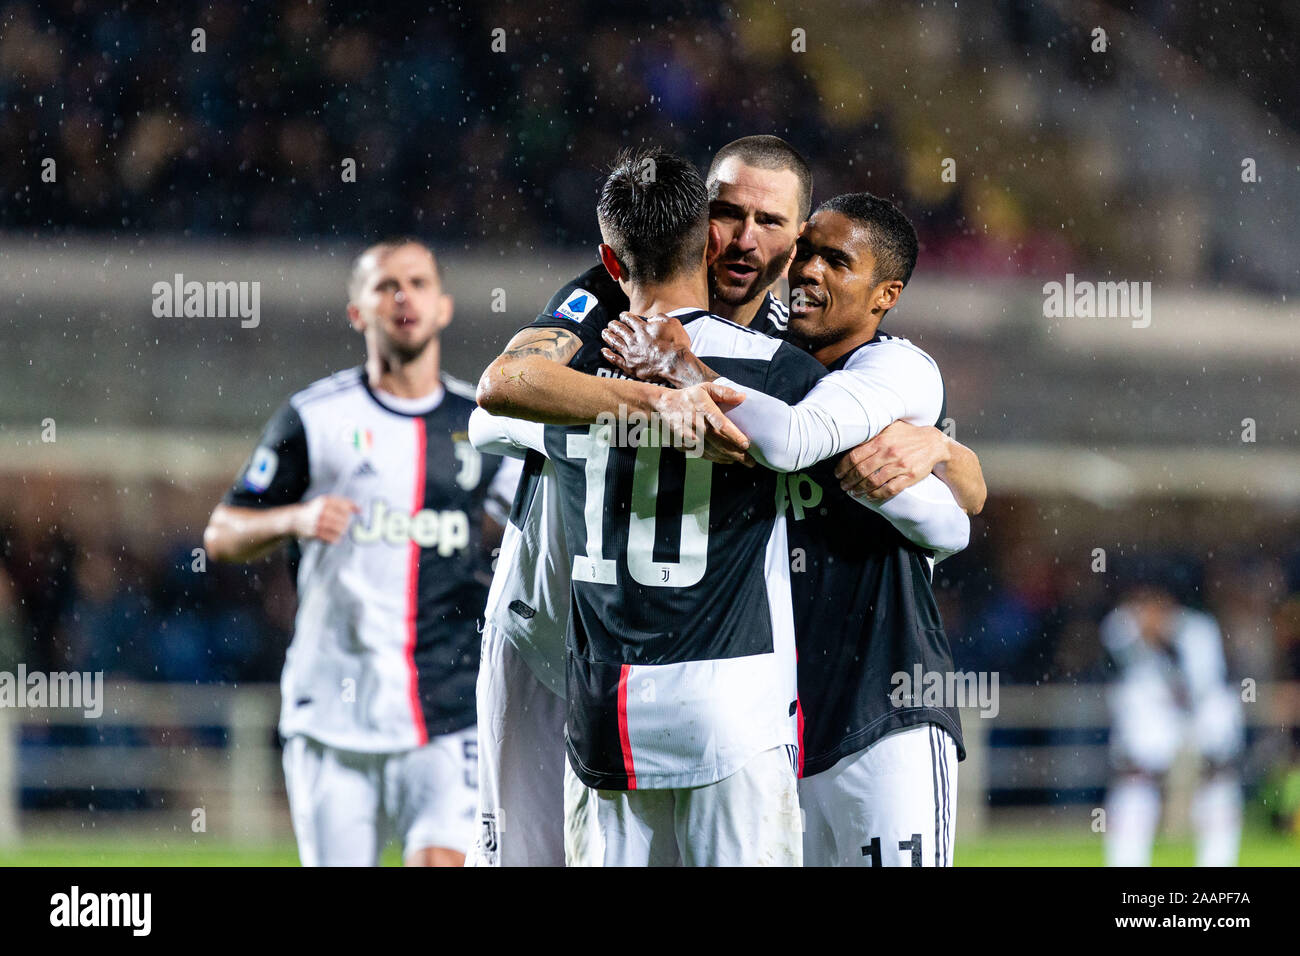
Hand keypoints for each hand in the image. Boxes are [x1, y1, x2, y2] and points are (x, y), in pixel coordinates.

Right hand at [293, 495, 359, 542]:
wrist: (293, 519)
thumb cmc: (314, 511)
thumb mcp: (324, 502)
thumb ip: (341, 504)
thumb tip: (360, 509)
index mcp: (325, 501)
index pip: (345, 504)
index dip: (354, 508)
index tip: (360, 512)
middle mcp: (322, 510)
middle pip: (344, 518)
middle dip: (346, 522)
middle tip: (343, 524)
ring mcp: (318, 522)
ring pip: (340, 529)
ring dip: (342, 531)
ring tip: (338, 531)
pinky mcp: (315, 532)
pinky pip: (332, 538)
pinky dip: (335, 539)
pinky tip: (334, 538)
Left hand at [602, 312, 704, 385]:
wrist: (675, 364)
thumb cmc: (676, 344)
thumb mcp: (673, 323)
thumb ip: (660, 318)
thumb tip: (651, 319)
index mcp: (643, 328)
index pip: (629, 319)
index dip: (624, 316)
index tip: (622, 315)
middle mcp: (634, 339)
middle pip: (619, 329)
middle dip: (614, 325)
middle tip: (611, 324)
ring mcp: (630, 353)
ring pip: (615, 342)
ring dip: (608, 336)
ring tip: (604, 333)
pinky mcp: (630, 367)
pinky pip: (615, 359)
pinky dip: (608, 355)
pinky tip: (603, 351)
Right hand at [652, 381, 751, 465]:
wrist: (661, 407)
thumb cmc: (687, 397)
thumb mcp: (704, 388)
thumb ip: (724, 392)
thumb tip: (743, 397)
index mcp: (703, 410)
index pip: (721, 425)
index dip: (734, 436)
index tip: (746, 444)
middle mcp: (697, 426)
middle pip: (720, 443)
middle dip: (737, 454)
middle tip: (751, 461)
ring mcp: (690, 438)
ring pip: (713, 452)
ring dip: (729, 458)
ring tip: (744, 461)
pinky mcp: (685, 446)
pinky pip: (704, 455)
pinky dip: (717, 459)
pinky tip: (728, 459)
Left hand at [833, 421, 949, 500]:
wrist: (934, 443)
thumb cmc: (908, 435)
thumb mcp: (890, 428)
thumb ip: (873, 432)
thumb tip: (852, 436)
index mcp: (881, 440)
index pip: (855, 456)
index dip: (843, 467)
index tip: (838, 473)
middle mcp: (889, 452)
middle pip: (861, 470)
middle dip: (849, 480)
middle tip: (843, 485)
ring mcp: (899, 465)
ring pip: (873, 481)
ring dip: (860, 489)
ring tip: (853, 492)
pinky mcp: (909, 476)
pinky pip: (889, 489)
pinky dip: (877, 495)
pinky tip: (870, 496)